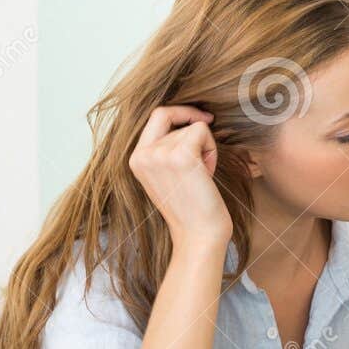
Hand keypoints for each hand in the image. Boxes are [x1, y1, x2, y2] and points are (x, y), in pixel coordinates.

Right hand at [129, 106, 230, 248]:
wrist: (198, 235)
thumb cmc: (191, 208)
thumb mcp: (168, 175)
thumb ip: (166, 150)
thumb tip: (188, 119)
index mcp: (136, 159)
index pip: (155, 116)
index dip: (179, 112)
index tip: (201, 120)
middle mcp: (142, 154)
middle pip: (171, 116)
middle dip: (194, 131)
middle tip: (204, 160)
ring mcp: (159, 154)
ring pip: (191, 127)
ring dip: (205, 148)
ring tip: (201, 176)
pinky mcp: (180, 155)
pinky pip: (202, 130)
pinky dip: (211, 149)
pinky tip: (207, 172)